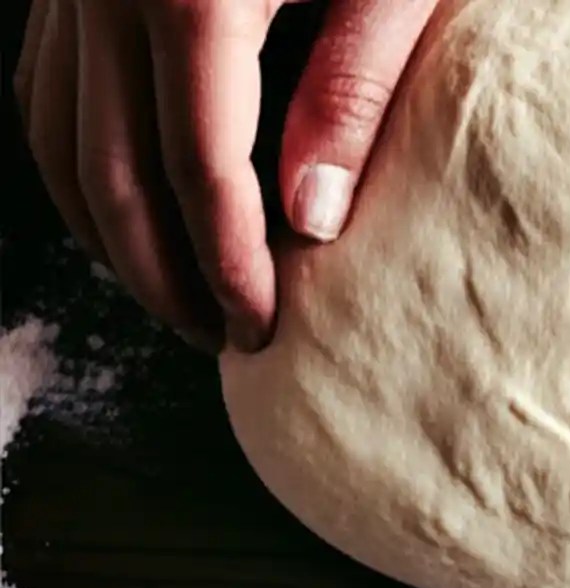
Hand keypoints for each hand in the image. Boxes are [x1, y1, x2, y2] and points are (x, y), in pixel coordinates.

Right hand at [14, 0, 438, 352]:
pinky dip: (79, 169)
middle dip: (164, 276)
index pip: (203, 174)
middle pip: (114, 176)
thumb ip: (352, 93)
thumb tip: (310, 225)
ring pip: (61, 146)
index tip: (262, 327)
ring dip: (111, 239)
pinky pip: (44, 95)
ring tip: (177, 297)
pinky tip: (125, 210)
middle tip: (219, 337)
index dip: (231, 266)